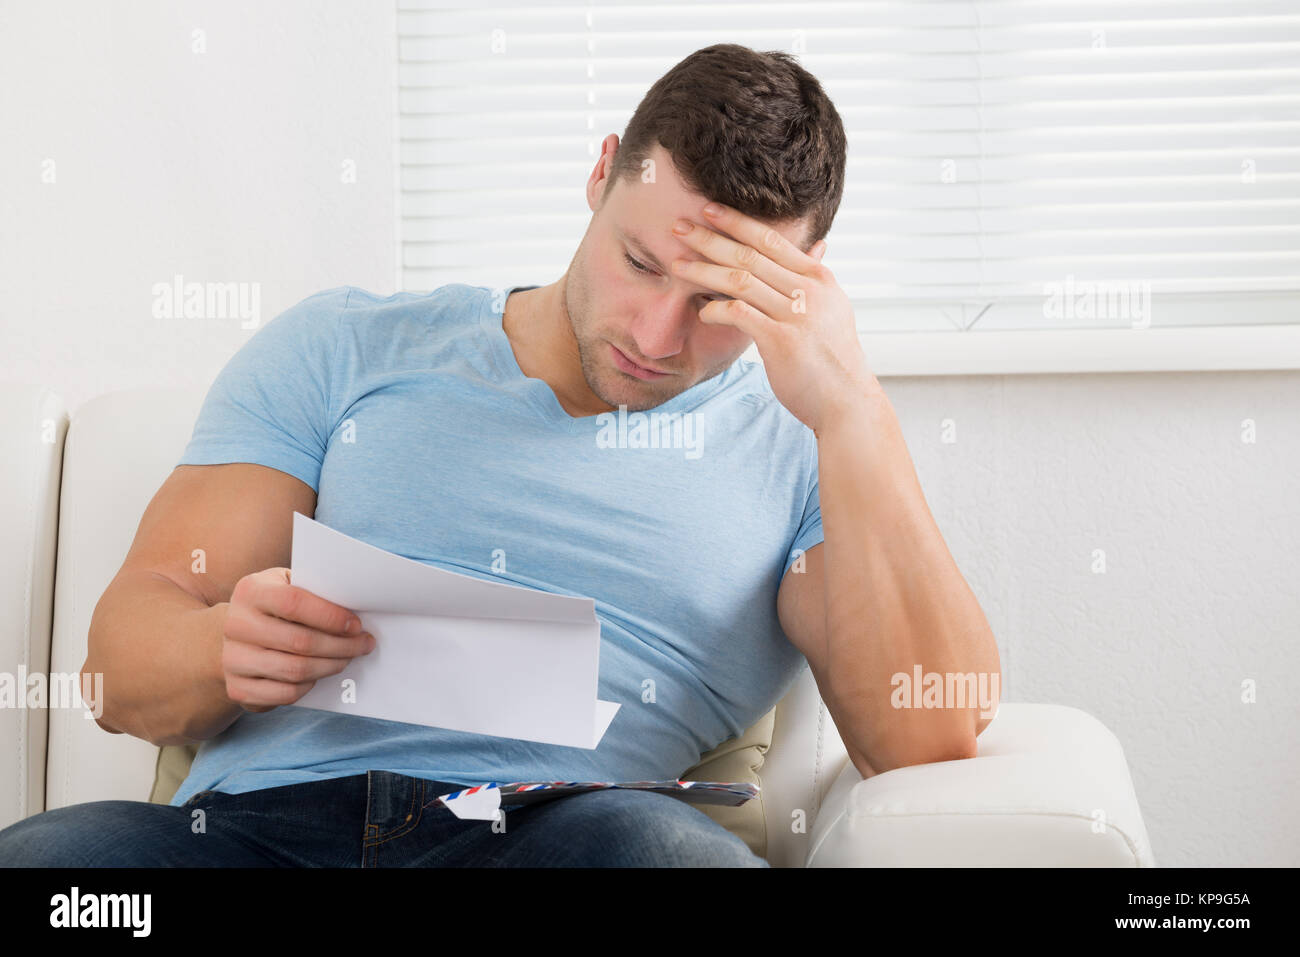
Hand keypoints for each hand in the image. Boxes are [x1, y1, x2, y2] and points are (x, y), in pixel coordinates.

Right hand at [222, 567, 374, 712]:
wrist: (238, 633)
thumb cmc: (275, 605)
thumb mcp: (288, 585)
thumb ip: (314, 591)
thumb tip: (355, 608)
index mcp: (250, 591)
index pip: (294, 603)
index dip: (330, 616)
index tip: (356, 625)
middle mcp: (236, 625)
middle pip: (299, 642)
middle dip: (341, 645)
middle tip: (363, 644)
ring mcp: (233, 659)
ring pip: (295, 670)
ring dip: (331, 666)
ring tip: (348, 658)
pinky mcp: (237, 688)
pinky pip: (284, 693)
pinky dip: (309, 686)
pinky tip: (320, 674)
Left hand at [670, 202, 880, 433]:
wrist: (846, 400)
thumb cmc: (833, 357)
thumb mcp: (833, 308)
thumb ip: (816, 279)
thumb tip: (818, 247)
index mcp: (818, 279)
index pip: (771, 240)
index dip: (737, 223)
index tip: (708, 210)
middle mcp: (808, 291)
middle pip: (750, 255)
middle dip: (711, 238)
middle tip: (679, 227)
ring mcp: (795, 315)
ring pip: (740, 280)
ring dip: (704, 270)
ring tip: (678, 265)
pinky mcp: (780, 341)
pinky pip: (739, 313)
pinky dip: (716, 309)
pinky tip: (702, 311)